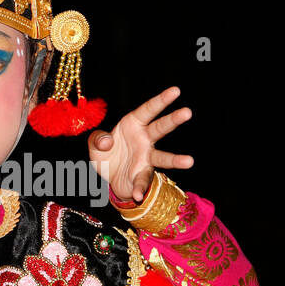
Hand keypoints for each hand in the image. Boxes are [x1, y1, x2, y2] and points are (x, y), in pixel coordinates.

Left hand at [87, 86, 194, 203]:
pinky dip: (138, 188)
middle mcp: (144, 140)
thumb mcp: (95, 144)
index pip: (148, 110)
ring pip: (162, 157)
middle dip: (173, 120)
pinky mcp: (141, 176)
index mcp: (133, 125)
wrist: (108, 178)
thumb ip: (97, 139)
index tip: (176, 90)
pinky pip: (141, 182)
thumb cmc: (106, 154)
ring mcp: (146, 158)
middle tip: (187, 112)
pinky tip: (137, 194)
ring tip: (189, 161)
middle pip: (160, 128)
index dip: (161, 100)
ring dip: (175, 160)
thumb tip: (106, 142)